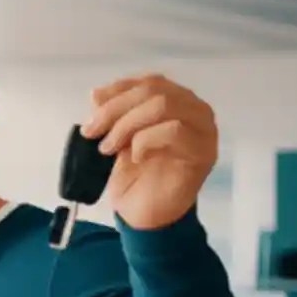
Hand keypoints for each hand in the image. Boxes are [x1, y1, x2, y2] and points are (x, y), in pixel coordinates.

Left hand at [81, 73, 217, 229]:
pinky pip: (175, 130)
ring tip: (108, 148)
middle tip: (93, 132)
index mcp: (177, 101)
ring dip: (127, 125)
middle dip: (116, 109)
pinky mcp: (204, 152)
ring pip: (164, 105)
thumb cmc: (134, 176)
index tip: (92, 106)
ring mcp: (204, 130)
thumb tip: (96, 94)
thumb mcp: (116, 137)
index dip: (118, 89)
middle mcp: (196, 110)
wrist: (145, 214)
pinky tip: (134, 156)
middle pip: (154, 90)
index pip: (150, 81)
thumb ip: (113, 114)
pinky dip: (145, 140)